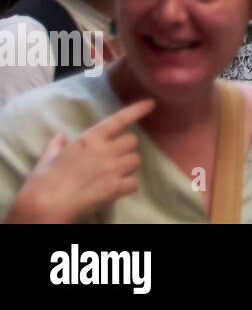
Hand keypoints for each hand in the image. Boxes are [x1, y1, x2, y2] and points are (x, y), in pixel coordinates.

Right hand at [5, 98, 154, 222]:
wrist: (44, 205)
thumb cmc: (43, 181)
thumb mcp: (47, 158)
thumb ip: (56, 145)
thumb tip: (59, 135)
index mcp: (89, 139)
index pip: (118, 120)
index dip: (136, 110)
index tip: (150, 103)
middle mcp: (105, 149)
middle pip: (132, 141)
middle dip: (125, 149)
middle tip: (112, 158)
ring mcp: (112, 168)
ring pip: (135, 160)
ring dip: (127, 167)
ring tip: (112, 175)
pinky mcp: (116, 186)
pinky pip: (134, 183)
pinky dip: (127, 186)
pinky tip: (116, 190)